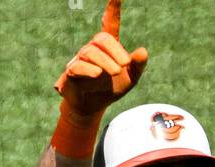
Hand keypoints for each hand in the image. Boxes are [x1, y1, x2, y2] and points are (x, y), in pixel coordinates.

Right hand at [55, 0, 147, 119]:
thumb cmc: (110, 89)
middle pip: (101, 40)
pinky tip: (97, 74)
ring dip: (104, 62)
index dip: (113, 10)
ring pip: (90, 52)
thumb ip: (137, 66)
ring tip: (115, 72)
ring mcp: (80, 59)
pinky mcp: (71, 73)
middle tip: (124, 65)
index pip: (110, 24)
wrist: (94, 107)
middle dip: (115, 51)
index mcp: (108, 48)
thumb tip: (143, 51)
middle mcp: (93, 49)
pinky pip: (77, 67)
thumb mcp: (130, 80)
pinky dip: (88, 69)